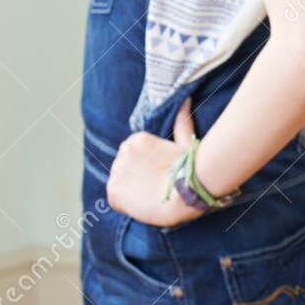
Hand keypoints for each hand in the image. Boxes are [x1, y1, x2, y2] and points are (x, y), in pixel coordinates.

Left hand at [105, 98, 202, 226]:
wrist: (186, 193)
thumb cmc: (191, 169)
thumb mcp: (186, 142)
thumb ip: (182, 122)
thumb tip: (186, 100)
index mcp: (138, 139)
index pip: (135, 154)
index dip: (149, 166)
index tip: (162, 172)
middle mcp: (123, 151)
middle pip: (126, 168)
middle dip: (138, 176)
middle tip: (158, 185)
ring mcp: (116, 170)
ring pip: (121, 183)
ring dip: (132, 190)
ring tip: (152, 194)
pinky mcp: (113, 190)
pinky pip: (115, 198)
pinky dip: (127, 204)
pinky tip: (144, 202)